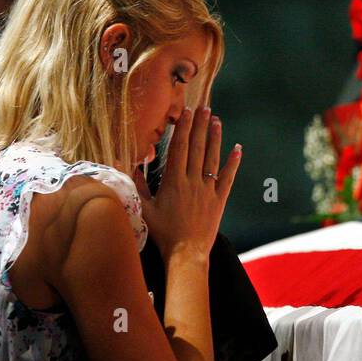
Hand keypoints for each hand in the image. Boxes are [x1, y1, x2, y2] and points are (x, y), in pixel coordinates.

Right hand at [133, 103, 240, 263]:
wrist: (186, 253)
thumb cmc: (162, 233)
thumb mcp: (144, 209)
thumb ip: (136, 185)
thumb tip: (124, 163)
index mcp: (174, 181)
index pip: (179, 148)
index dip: (183, 128)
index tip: (186, 112)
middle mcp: (193, 181)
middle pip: (197, 148)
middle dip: (200, 126)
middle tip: (204, 107)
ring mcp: (208, 190)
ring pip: (212, 158)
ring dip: (215, 138)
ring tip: (217, 120)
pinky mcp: (219, 200)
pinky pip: (228, 178)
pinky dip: (233, 163)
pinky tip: (238, 149)